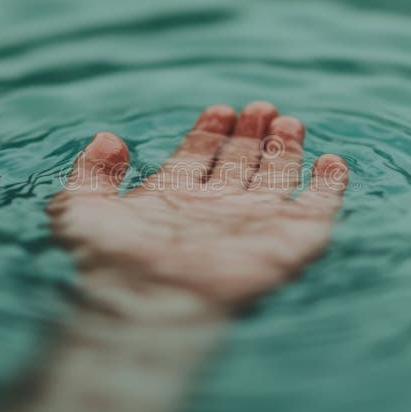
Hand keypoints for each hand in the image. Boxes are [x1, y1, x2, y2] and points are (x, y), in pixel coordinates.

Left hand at [47, 101, 348, 312]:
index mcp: (174, 198)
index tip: (220, 108)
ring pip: (277, 179)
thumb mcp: (78, 209)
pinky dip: (330, 187)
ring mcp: (254, 225)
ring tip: (288, 122)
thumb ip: (91, 172)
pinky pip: (318, 210)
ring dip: (286, 150)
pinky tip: (332, 162)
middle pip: (241, 163)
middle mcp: (216, 209)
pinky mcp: (289, 243)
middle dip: (251, 134)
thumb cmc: (111, 261)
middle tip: (260, 107)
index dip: (210, 131)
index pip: (200, 155)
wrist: (149, 304)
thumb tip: (110, 140)